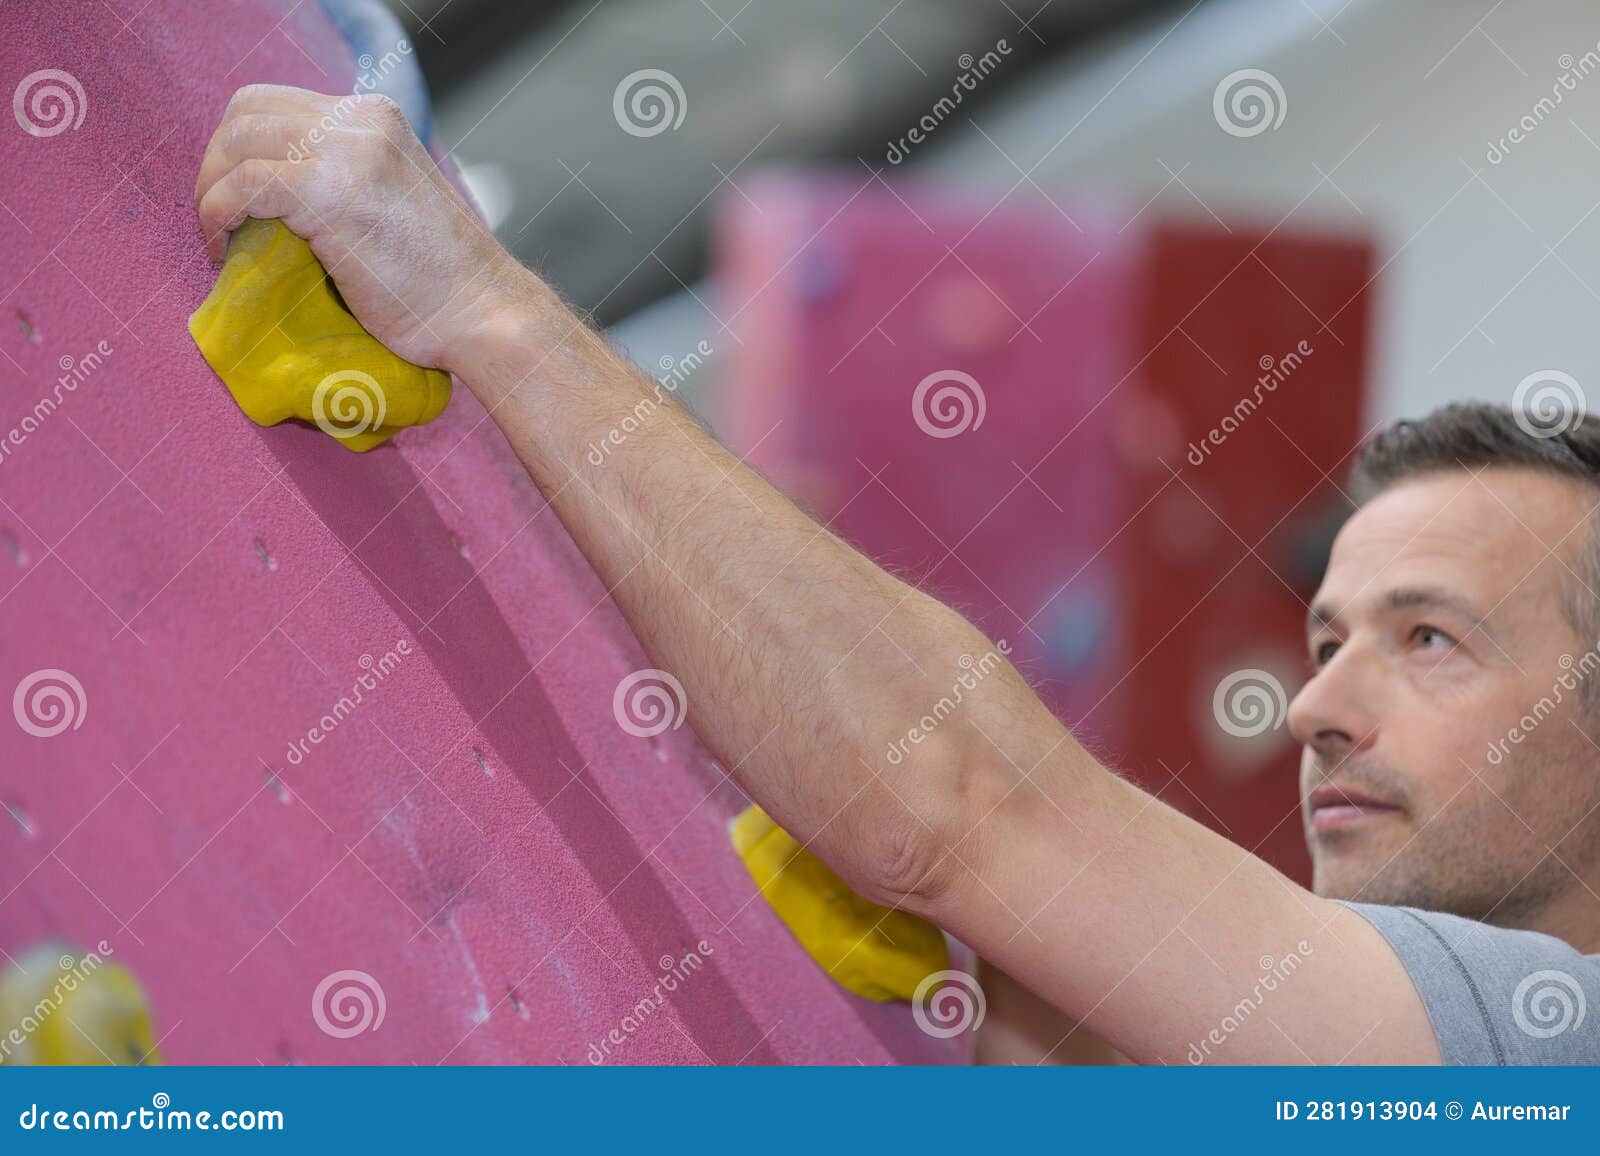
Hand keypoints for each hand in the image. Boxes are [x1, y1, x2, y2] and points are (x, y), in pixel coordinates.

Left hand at [194, 84, 533, 374]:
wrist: (483, 314)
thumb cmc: (440, 284)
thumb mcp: (389, 201)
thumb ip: (342, 178)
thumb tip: (268, 190)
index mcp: (375, 117)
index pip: (276, 104)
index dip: (240, 149)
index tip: (236, 201)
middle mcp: (361, 120)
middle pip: (247, 112)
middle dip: (217, 164)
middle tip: (220, 220)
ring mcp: (347, 152)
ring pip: (237, 142)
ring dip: (212, 190)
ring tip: (220, 238)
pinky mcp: (329, 192)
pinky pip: (242, 184)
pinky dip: (218, 213)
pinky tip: (224, 247)